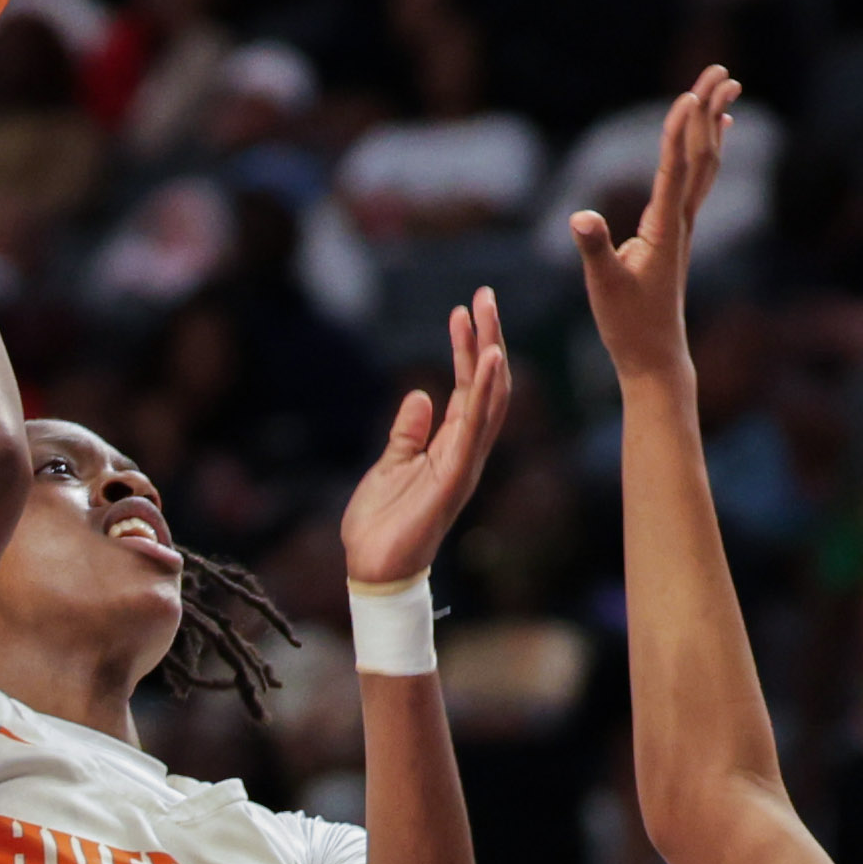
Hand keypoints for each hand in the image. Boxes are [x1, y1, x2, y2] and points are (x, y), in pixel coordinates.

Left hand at [339, 287, 512, 585]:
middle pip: (484, 386)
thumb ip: (408, 431)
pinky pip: (474, 428)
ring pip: (486, 400)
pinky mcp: (455, 476)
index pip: (464, 388)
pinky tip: (489, 360)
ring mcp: (463, 463)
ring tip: (488, 314)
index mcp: (448, 446)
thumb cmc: (381, 524)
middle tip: (485, 295)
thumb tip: (419, 394)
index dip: (466, 348)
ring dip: (489, 355)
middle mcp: (464, 451)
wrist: (373, 568)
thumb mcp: (390, 464)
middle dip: (486, 339)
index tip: (463, 309)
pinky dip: (483, 392)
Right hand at [568, 65, 741, 385]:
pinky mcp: (677, 234)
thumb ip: (594, 248)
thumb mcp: (603, 285)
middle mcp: (681, 221)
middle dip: (709, 111)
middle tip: (721, 70)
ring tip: (728, 87)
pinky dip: (708, 151)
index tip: (690, 94)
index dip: (681, 131)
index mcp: (664, 228)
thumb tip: (580, 217)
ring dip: (715, 123)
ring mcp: (683, 227)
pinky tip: (716, 134)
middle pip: (701, 155)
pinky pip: (699, 181)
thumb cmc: (628, 324)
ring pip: (705, 164)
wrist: (655, 357)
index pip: (675, 169)